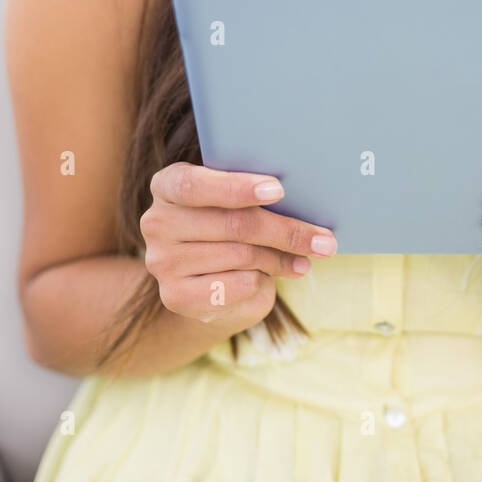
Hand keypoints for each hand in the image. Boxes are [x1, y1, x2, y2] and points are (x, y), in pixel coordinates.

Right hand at [140, 163, 336, 327]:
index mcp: (167, 185)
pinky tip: (269, 277)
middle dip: (285, 231)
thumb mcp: (237, 200)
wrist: (208, 281)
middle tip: (324, 240)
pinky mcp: (174, 296)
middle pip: (231, 223)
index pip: (195, 185)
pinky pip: (234, 285)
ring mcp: (161, 261)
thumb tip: (309, 192)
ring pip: (240, 255)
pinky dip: (260, 281)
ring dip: (280, 258)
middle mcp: (156, 221)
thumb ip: (255, 192)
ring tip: (304, 259)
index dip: (237, 188)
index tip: (279, 190)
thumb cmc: (231, 227)